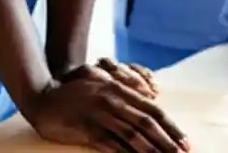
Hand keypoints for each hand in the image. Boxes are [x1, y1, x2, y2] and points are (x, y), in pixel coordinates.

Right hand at [26, 65, 188, 152]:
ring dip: (152, 151)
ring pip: (133, 136)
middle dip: (167, 142)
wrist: (43, 97)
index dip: (171, 127)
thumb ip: (124, 87)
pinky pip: (112, 146)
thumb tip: (150, 94)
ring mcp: (101, 117)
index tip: (185, 141)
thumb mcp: (101, 82)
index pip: (153, 111)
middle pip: (147, 124)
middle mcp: (114, 102)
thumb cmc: (74, 91)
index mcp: (121, 91)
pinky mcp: (88, 131)